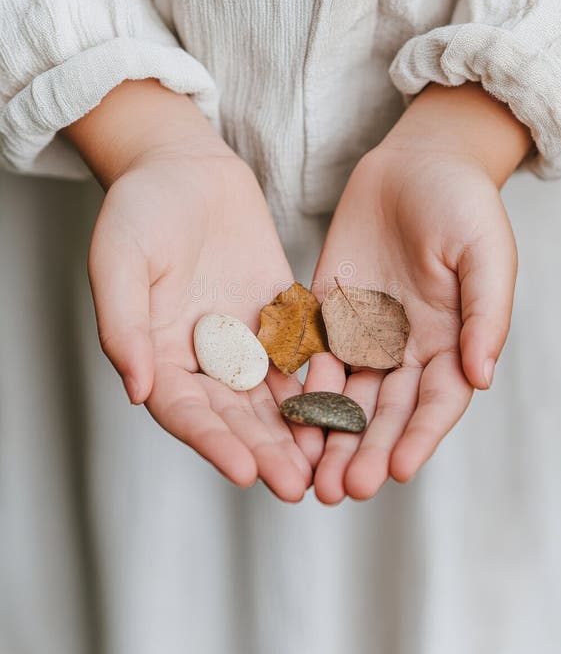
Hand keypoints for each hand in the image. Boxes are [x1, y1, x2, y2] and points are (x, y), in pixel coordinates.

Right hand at [65, 80, 317, 501]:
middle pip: (235, 416)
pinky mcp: (279, 316)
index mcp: (158, 355)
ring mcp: (244, 340)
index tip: (243, 471)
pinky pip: (302, 355)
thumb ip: (124, 325)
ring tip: (327, 464)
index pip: (185, 412)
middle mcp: (202, 359)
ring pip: (274, 396)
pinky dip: (322, 383)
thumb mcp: (118, 260)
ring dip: (298, 431)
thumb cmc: (139, 209)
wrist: (184, 166)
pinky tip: (349, 408)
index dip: (212, 443)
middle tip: (297, 486)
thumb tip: (137, 390)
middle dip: (265, 451)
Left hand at [307, 82, 533, 503]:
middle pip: (387, 412)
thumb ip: (485, 314)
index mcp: (454, 342)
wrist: (416, 163)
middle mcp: (409, 349)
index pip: (437, 403)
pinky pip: (315, 358)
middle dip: (366, 451)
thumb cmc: (462, 204)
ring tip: (311, 477)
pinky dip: (302, 391)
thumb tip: (482, 377)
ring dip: (330, 437)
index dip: (420, 438)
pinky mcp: (330, 315)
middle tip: (342, 489)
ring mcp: (367, 334)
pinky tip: (286, 421)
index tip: (397, 471)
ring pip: (347, 397)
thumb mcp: (486, 252)